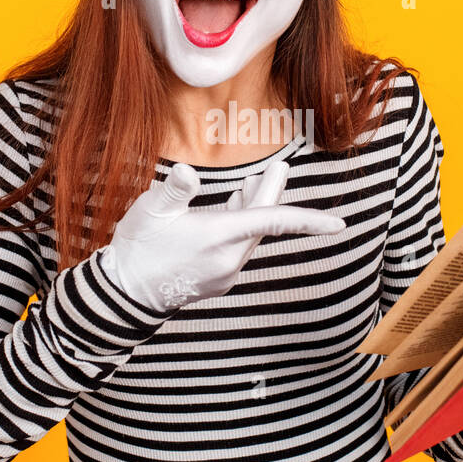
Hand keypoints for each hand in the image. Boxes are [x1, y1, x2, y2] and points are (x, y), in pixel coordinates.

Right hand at [98, 158, 345, 313]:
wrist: (123, 294)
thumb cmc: (137, 248)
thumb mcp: (151, 210)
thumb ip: (174, 189)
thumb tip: (186, 172)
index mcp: (219, 236)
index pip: (274, 222)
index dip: (309, 220)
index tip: (339, 224)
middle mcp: (229, 258)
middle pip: (262, 223)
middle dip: (270, 194)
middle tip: (280, 167)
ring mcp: (224, 272)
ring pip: (249, 237)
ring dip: (253, 210)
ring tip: (252, 184)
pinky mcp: (217, 280)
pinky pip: (238, 249)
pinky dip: (240, 229)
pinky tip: (233, 211)